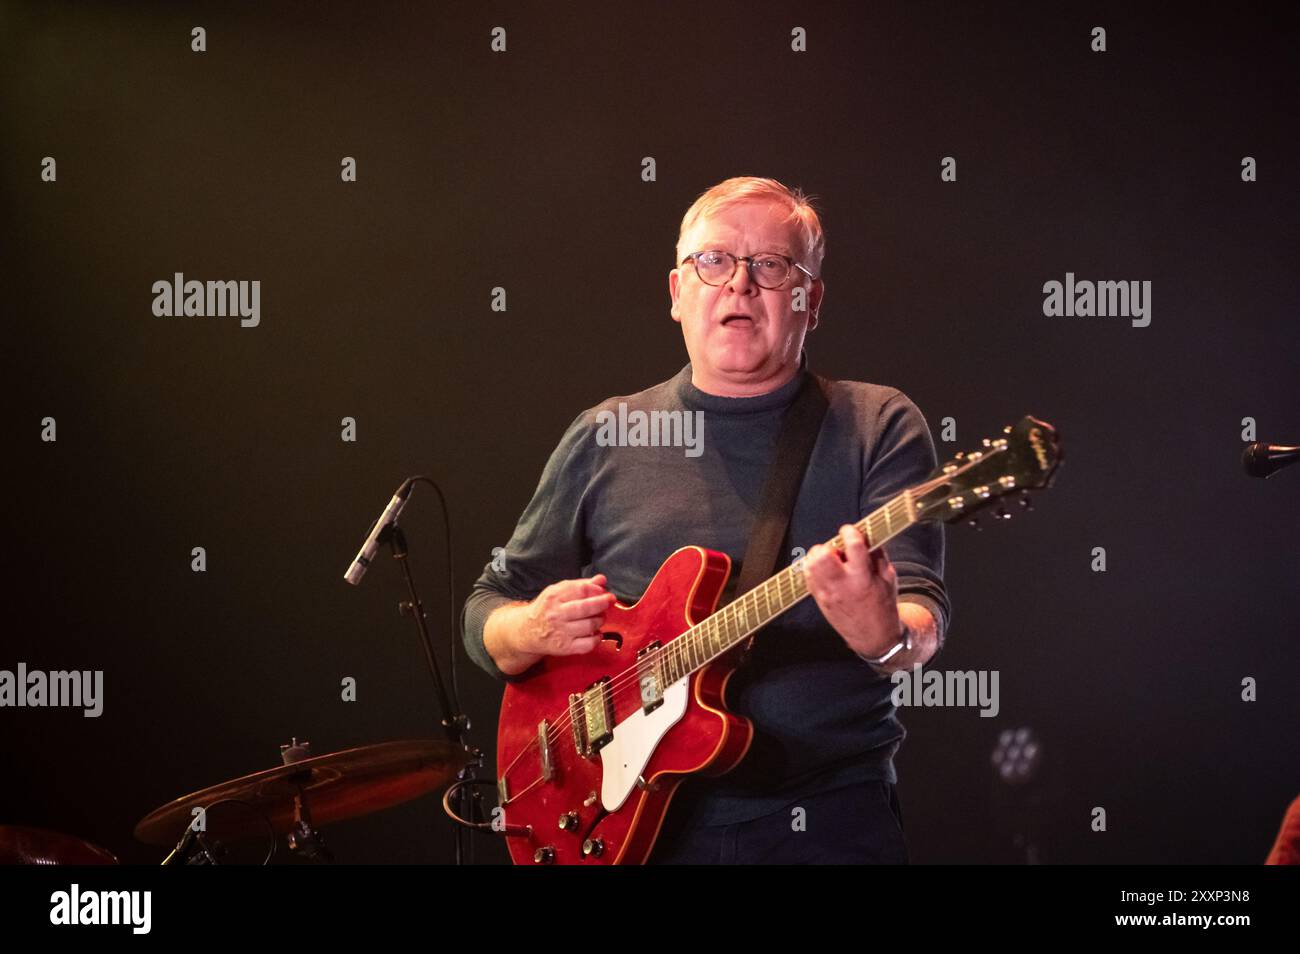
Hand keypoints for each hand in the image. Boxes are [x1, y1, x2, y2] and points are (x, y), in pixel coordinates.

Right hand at [518, 573, 615, 657]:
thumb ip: (581, 585)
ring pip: (589, 626)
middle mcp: (556, 614)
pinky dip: (597, 638)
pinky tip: (596, 633)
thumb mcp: (558, 592)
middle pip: (585, 608)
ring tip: (599, 617)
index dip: (597, 589)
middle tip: (609, 601)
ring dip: (600, 620)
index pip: (581, 589)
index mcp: (554, 597)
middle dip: (602, 603)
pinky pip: (587, 644)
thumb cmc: (547, 609)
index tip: (603, 591)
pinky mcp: (564, 647)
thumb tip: (601, 579)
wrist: (527, 631)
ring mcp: (560, 632)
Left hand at [802, 524, 902, 657]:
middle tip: (839, 551)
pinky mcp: (818, 599)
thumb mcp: (888, 578)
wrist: (873, 636)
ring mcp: (827, 593)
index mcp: (863, 579)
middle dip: (830, 547)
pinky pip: (807, 575)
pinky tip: (827, 571)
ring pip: (811, 564)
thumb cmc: (883, 605)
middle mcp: (842, 586)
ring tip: (833, 561)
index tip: (850, 530)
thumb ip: (877, 555)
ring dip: (820, 556)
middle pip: (822, 555)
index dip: (849, 532)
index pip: (852, 546)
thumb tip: (866, 534)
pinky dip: (814, 567)